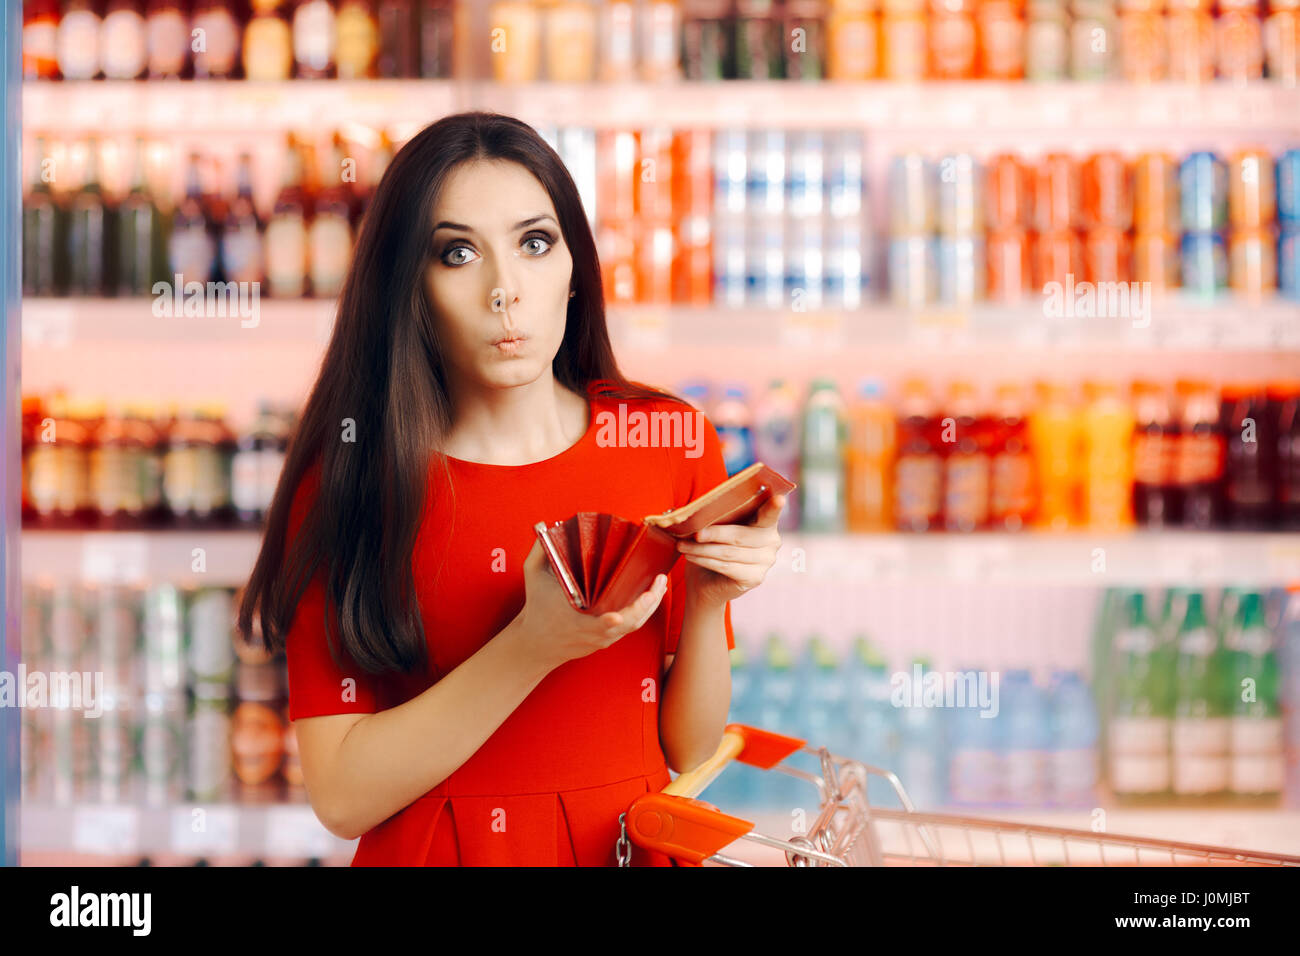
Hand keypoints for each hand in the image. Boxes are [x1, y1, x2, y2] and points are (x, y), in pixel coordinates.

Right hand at [511, 537, 669, 673]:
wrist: (537, 644)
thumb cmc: (537, 608)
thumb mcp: (533, 578)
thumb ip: (539, 552)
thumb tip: (545, 526)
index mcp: (574, 621)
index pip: (593, 625)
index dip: (606, 623)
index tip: (616, 617)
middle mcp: (592, 633)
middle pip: (626, 625)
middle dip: (645, 605)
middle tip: (658, 581)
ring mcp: (603, 638)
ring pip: (634, 625)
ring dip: (651, 605)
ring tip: (660, 582)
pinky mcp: (608, 639)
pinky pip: (632, 625)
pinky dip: (645, 610)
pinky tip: (653, 593)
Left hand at [675, 493, 785, 609]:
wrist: (707, 582)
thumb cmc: (713, 547)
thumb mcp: (718, 527)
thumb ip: (720, 516)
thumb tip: (701, 508)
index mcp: (766, 523)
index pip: (771, 513)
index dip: (774, 506)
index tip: (778, 498)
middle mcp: (772, 541)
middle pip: (740, 535)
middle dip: (713, 534)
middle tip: (694, 533)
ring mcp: (766, 561)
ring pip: (729, 552)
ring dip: (702, 549)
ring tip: (683, 545)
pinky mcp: (755, 578)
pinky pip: (726, 567)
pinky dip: (705, 560)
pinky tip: (691, 557)